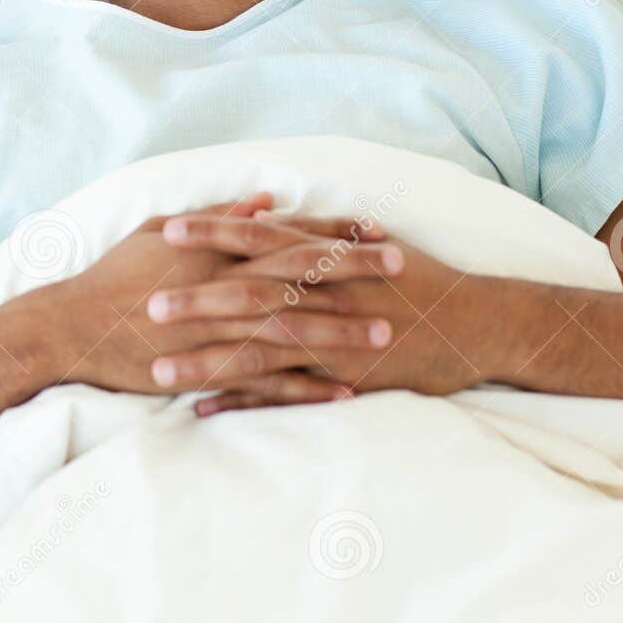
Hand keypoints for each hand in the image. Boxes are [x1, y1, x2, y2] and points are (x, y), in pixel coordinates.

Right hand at [38, 194, 390, 397]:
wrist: (69, 327)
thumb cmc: (114, 275)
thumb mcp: (161, 230)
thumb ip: (219, 215)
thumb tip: (267, 200)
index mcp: (213, 249)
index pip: (284, 234)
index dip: (332, 230)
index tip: (376, 227)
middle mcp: (218, 285)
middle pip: (298, 275)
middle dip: (352, 270)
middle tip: (403, 267)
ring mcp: (213, 331)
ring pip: (287, 329)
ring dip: (339, 331)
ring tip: (386, 333)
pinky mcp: (203, 370)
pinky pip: (263, 381)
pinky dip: (304, 387)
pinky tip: (344, 393)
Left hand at [146, 207, 488, 412]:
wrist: (476, 325)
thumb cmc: (424, 282)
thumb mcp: (376, 245)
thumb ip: (327, 232)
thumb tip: (288, 214)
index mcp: (328, 258)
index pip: (260, 237)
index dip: (214, 232)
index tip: (168, 229)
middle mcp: (325, 296)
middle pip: (248, 293)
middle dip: (195, 298)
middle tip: (145, 302)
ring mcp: (333, 341)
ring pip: (258, 350)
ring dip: (206, 358)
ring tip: (157, 368)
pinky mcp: (344, 379)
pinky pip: (285, 393)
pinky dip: (244, 401)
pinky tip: (204, 408)